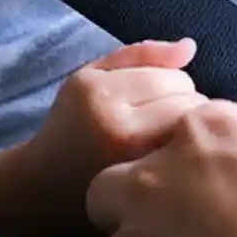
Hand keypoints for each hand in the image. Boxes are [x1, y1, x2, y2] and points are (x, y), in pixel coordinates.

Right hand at [0, 39, 205, 236]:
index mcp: (100, 94)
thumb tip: (190, 46)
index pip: (175, 78)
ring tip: (165, 140)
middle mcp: (117, 127)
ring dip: (190, 133)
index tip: (155, 102)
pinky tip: (170, 161)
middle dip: (184, 108)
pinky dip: (187, 156)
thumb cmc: (74, 125)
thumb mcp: (94, 78)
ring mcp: (132, 162)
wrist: (41, 189)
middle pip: (190, 104)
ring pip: (194, 132)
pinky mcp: (143, 187)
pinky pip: (188, 160)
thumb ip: (142, 55)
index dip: (172, 87)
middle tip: (162, 123)